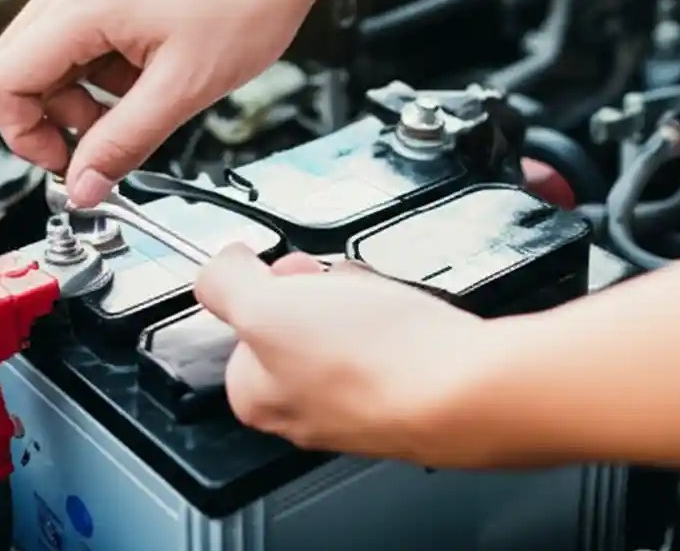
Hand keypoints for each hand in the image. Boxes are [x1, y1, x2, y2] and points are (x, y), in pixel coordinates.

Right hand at [0, 0, 328, 206]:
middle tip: (103, 143)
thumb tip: (85, 183)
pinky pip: (79, 32)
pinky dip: (103, 66)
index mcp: (82, 2)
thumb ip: (124, 142)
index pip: (6, 80)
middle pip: (21, 66)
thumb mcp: (185, 88)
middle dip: (56, 117)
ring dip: (85, 93)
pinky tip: (148, 72)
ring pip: (51, 52)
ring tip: (141, 101)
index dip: (25, 135)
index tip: (64, 162)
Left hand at [194, 245, 490, 464]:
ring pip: (344, 323)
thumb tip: (217, 268)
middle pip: (295, 318)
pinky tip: (409, 319)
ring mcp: (357, 404)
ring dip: (360, 297)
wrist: (463, 389)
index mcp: (256, 398)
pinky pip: (390, 336)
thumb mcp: (263, 306)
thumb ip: (224, 282)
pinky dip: (398, 317)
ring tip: (379, 301)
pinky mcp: (404, 392)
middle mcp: (303, 411)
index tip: (288, 276)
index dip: (266, 284)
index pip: (242, 322)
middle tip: (337, 288)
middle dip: (319, 289)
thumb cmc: (368, 362)